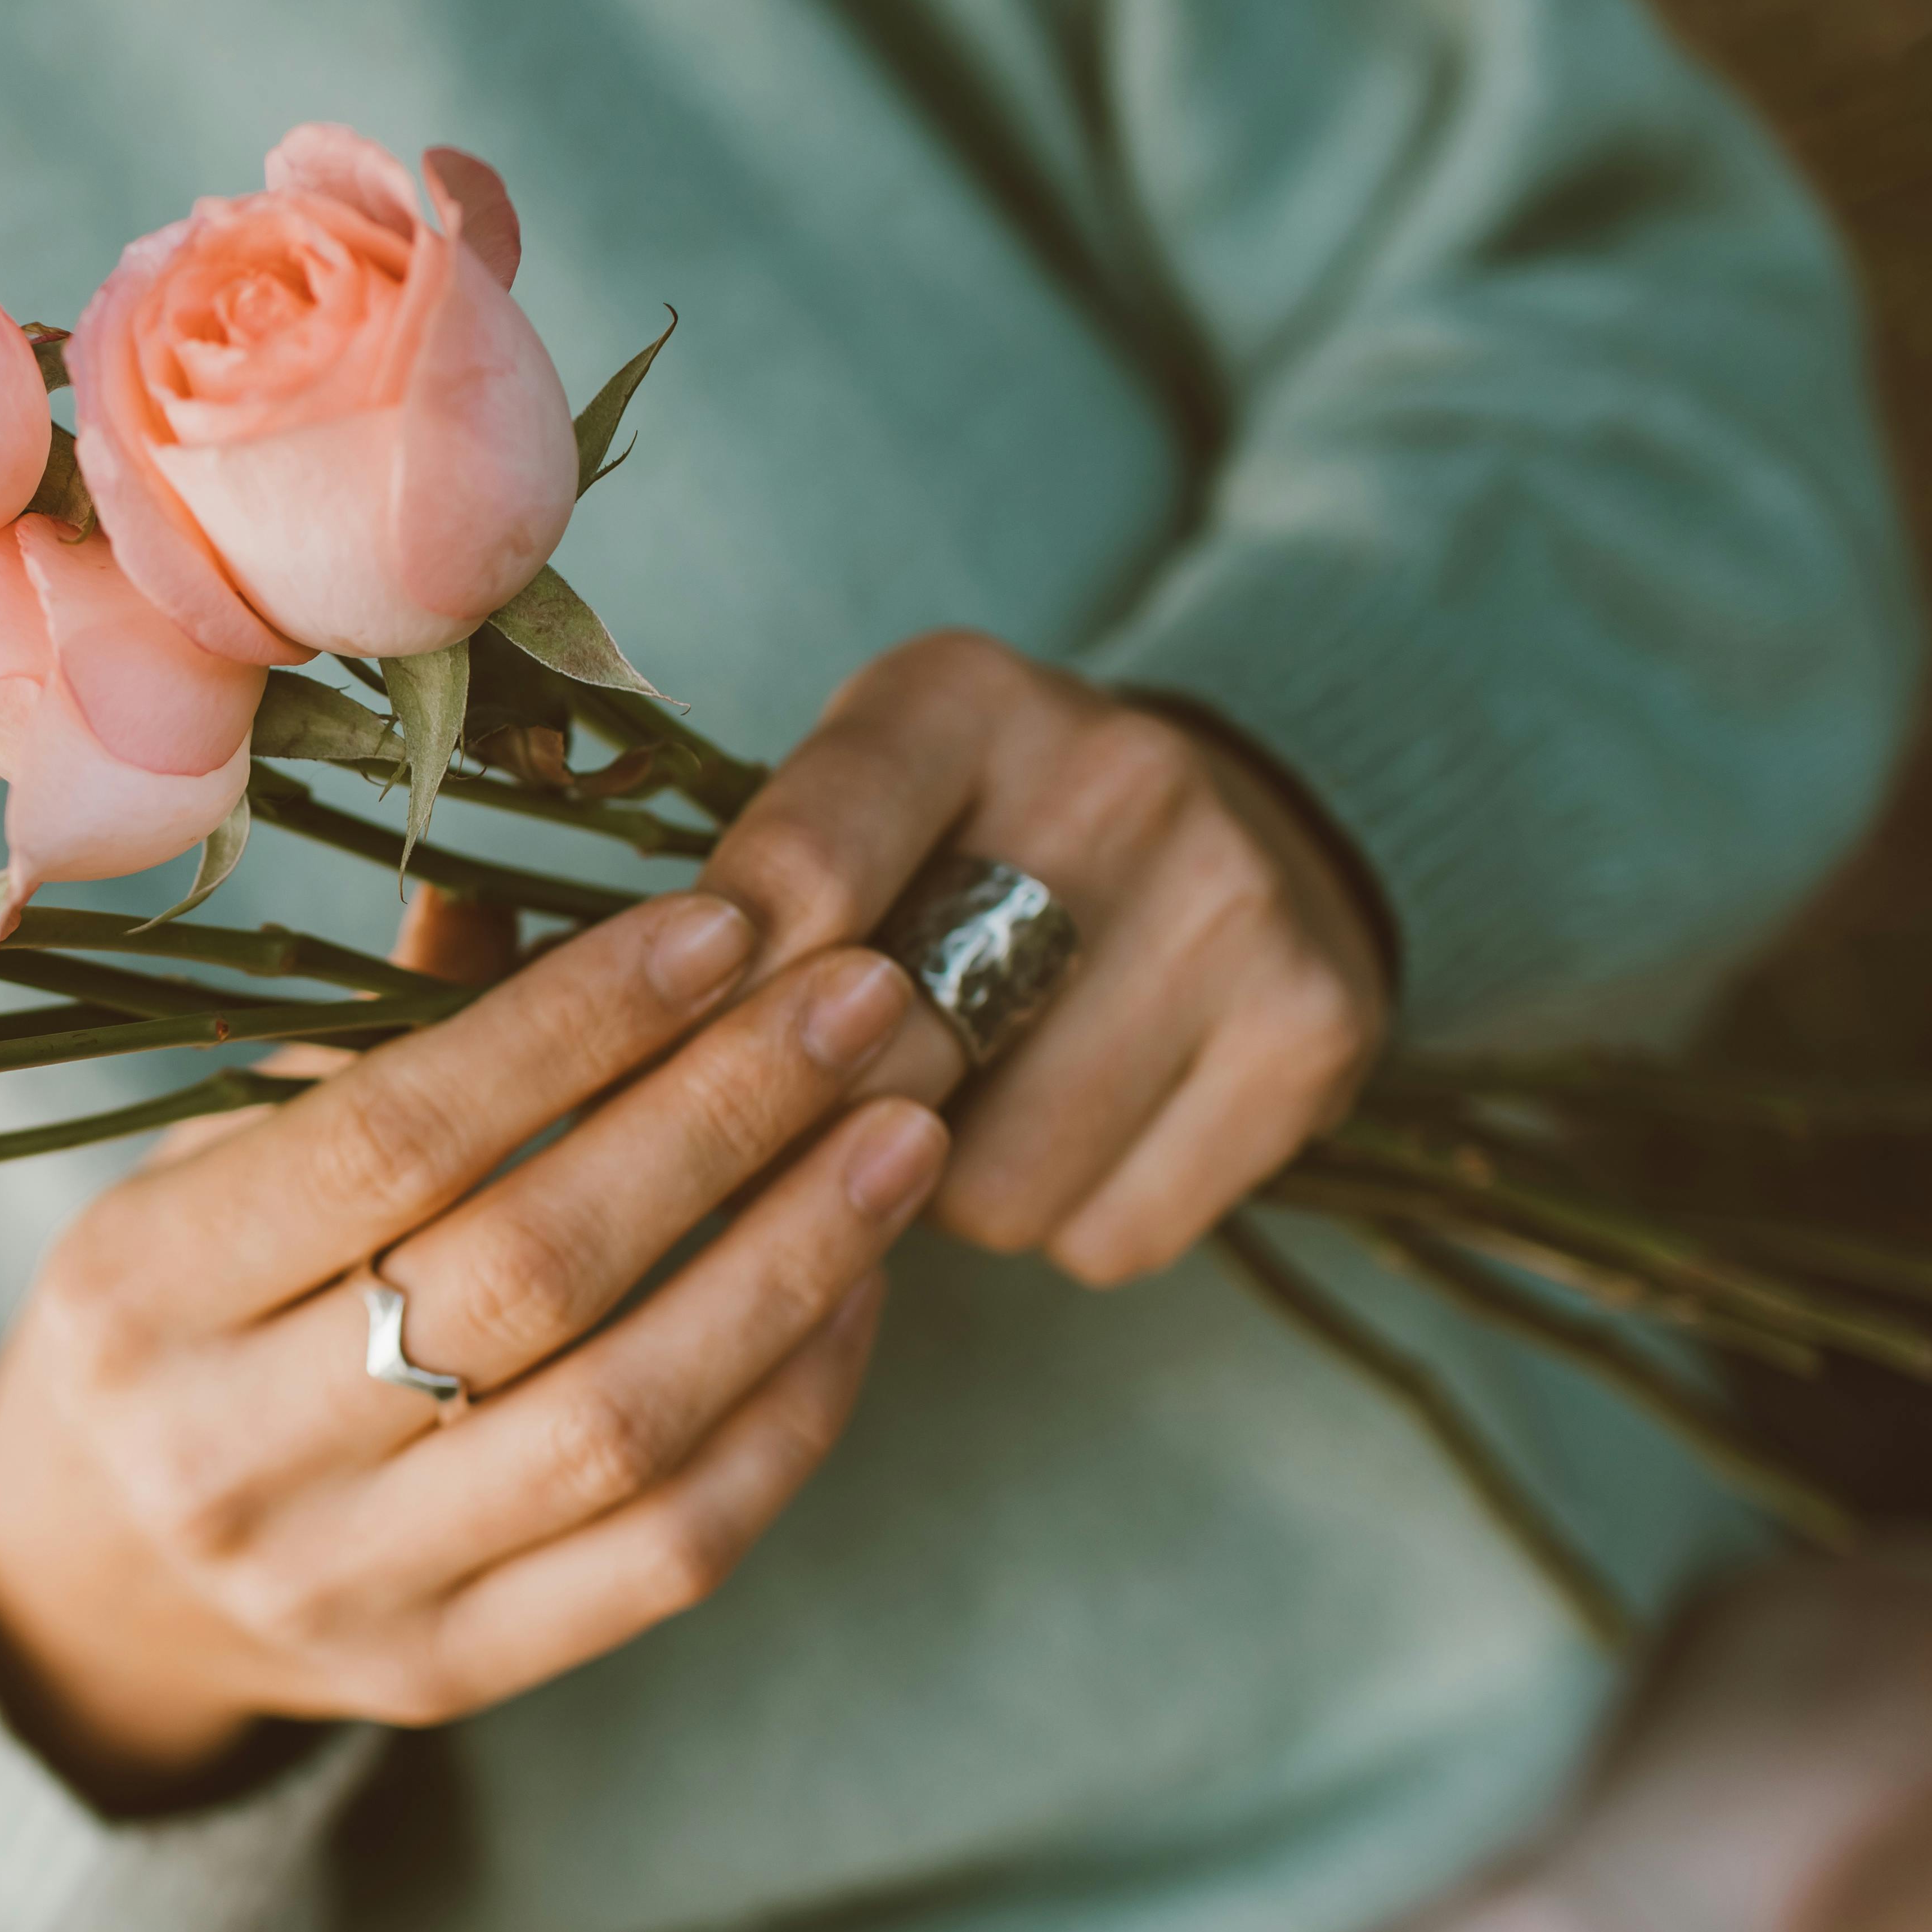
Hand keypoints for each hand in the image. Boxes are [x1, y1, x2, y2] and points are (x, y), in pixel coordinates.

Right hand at [0, 893, 949, 1808]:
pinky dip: (787, 1413)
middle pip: (526, 1273)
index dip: (573, 1026)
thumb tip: (530, 870)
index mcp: (134, 1290)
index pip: (390, 1138)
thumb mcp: (213, 1155)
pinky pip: (669, 1550)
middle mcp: (220, 1454)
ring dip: (790, 1263)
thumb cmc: (182, 1309)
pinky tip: (858, 1292)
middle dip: (721, 1117)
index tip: (726, 923)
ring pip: (623, 1422)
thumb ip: (373, 1030)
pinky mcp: (447, 1673)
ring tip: (903, 1134)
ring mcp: (338, 1586)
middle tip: (864, 996)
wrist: (96, 1580)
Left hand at [701, 631, 1394, 1286]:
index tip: (684, 1061)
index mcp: (961, 698)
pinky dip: (1061, 1219)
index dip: (716, 1007)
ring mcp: (1234, 908)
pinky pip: (1104, 1233)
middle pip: (887, 1056)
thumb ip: (747, 905)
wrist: (1249, 825)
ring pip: (988, 1183)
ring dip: (941, 1187)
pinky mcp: (1312, 1034)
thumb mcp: (857, 803)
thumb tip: (619, 1069)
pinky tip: (1074, 1130)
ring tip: (973, 1098)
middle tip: (817, 1113)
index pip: (794, 877)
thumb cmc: (984, 835)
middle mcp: (1120, 780)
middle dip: (821, 1118)